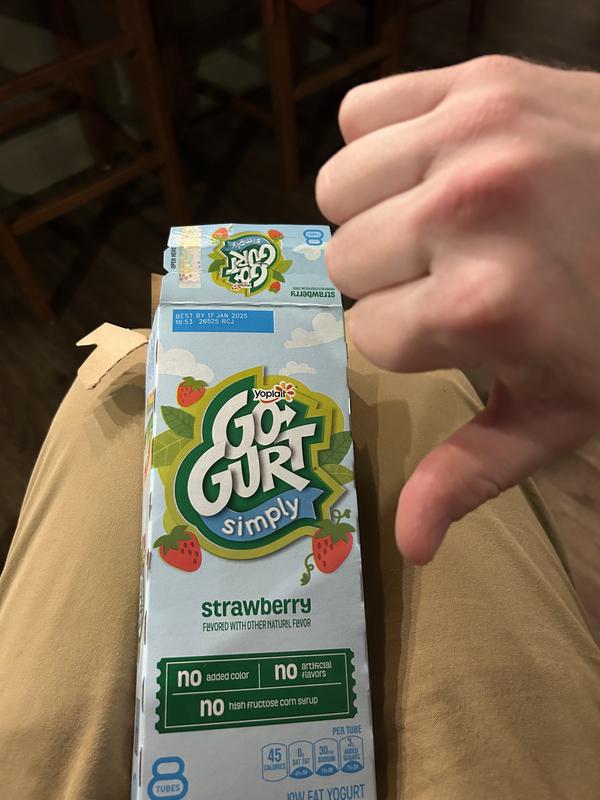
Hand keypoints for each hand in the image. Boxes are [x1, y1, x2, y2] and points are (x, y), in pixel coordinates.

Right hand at [316, 55, 599, 563]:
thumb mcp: (552, 414)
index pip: (367, 334)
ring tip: (436, 217)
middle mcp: (463, 213)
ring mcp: (467, 134)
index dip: (408, 337)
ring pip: (338, 189)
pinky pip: (361, 114)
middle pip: (342, 261)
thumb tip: (407, 546)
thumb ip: (469, 472)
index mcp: (479, 308)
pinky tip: (432, 164)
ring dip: (376, 210)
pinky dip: (383, 143)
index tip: (457, 326)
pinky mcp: (474, 77)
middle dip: (387, 277)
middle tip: (448, 271)